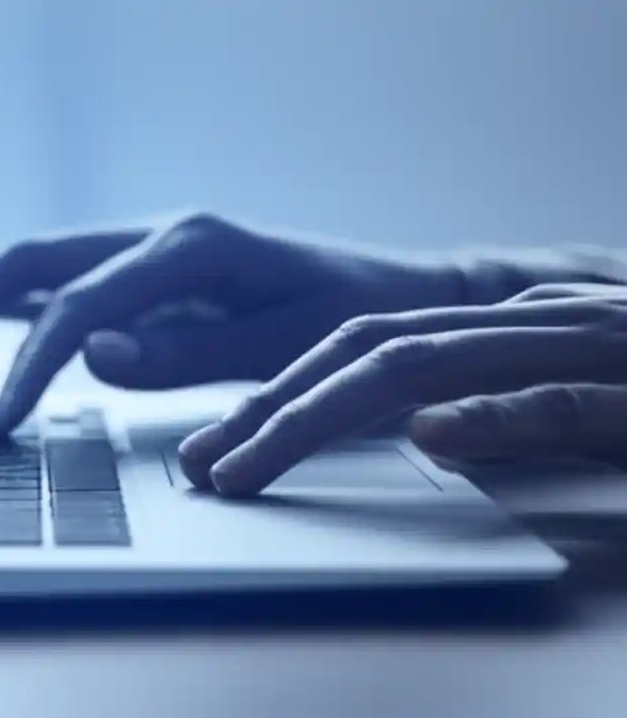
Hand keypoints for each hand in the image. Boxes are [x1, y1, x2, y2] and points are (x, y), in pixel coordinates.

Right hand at [0, 210, 463, 435]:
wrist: (402, 297)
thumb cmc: (358, 325)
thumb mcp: (284, 348)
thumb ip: (186, 351)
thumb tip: (90, 351)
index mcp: (190, 246)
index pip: (78, 308)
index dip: (30, 367)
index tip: (0, 426)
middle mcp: (159, 236)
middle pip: (32, 265)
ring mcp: (151, 251)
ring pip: (37, 267)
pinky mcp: (150, 275)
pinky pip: (63, 281)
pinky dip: (8, 298)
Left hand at [179, 283, 626, 496]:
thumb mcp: (570, 398)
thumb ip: (500, 410)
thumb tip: (423, 432)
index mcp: (498, 326)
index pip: (361, 348)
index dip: (277, 394)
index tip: (214, 448)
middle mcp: (524, 322)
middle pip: (367, 350)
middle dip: (270, 408)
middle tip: (202, 466)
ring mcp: (585, 346)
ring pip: (432, 363)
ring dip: (326, 413)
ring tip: (254, 461)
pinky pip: (565, 397)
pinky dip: (496, 415)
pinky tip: (434, 436)